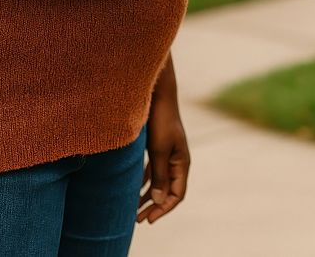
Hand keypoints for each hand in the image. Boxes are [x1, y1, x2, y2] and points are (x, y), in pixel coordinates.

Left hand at [137, 58, 189, 223]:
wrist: (157, 95)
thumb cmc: (161, 121)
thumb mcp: (159, 150)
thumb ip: (160, 175)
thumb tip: (160, 201)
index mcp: (182, 162)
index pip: (178, 194)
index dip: (164, 209)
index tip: (148, 219)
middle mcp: (177, 161)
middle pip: (168, 191)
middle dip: (155, 206)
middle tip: (138, 220)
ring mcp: (168, 154)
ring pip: (159, 182)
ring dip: (148, 196)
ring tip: (134, 209)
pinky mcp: (158, 147)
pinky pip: (152, 171)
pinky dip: (143, 182)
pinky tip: (132, 189)